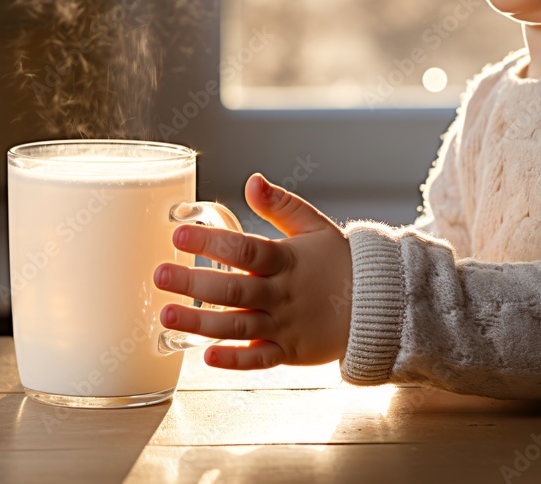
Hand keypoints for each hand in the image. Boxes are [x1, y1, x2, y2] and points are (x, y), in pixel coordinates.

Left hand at [155, 173, 353, 369]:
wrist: (381, 305)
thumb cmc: (342, 264)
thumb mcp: (314, 227)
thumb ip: (281, 205)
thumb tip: (252, 180)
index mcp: (287, 260)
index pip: (245, 249)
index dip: (211, 242)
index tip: (179, 235)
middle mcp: (282, 294)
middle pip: (233, 290)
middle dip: (193, 283)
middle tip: (159, 276)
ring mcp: (285, 325)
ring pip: (238, 326)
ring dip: (201, 323)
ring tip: (167, 315)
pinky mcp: (289, 351)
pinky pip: (259, 359)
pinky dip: (235, 360)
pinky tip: (206, 355)